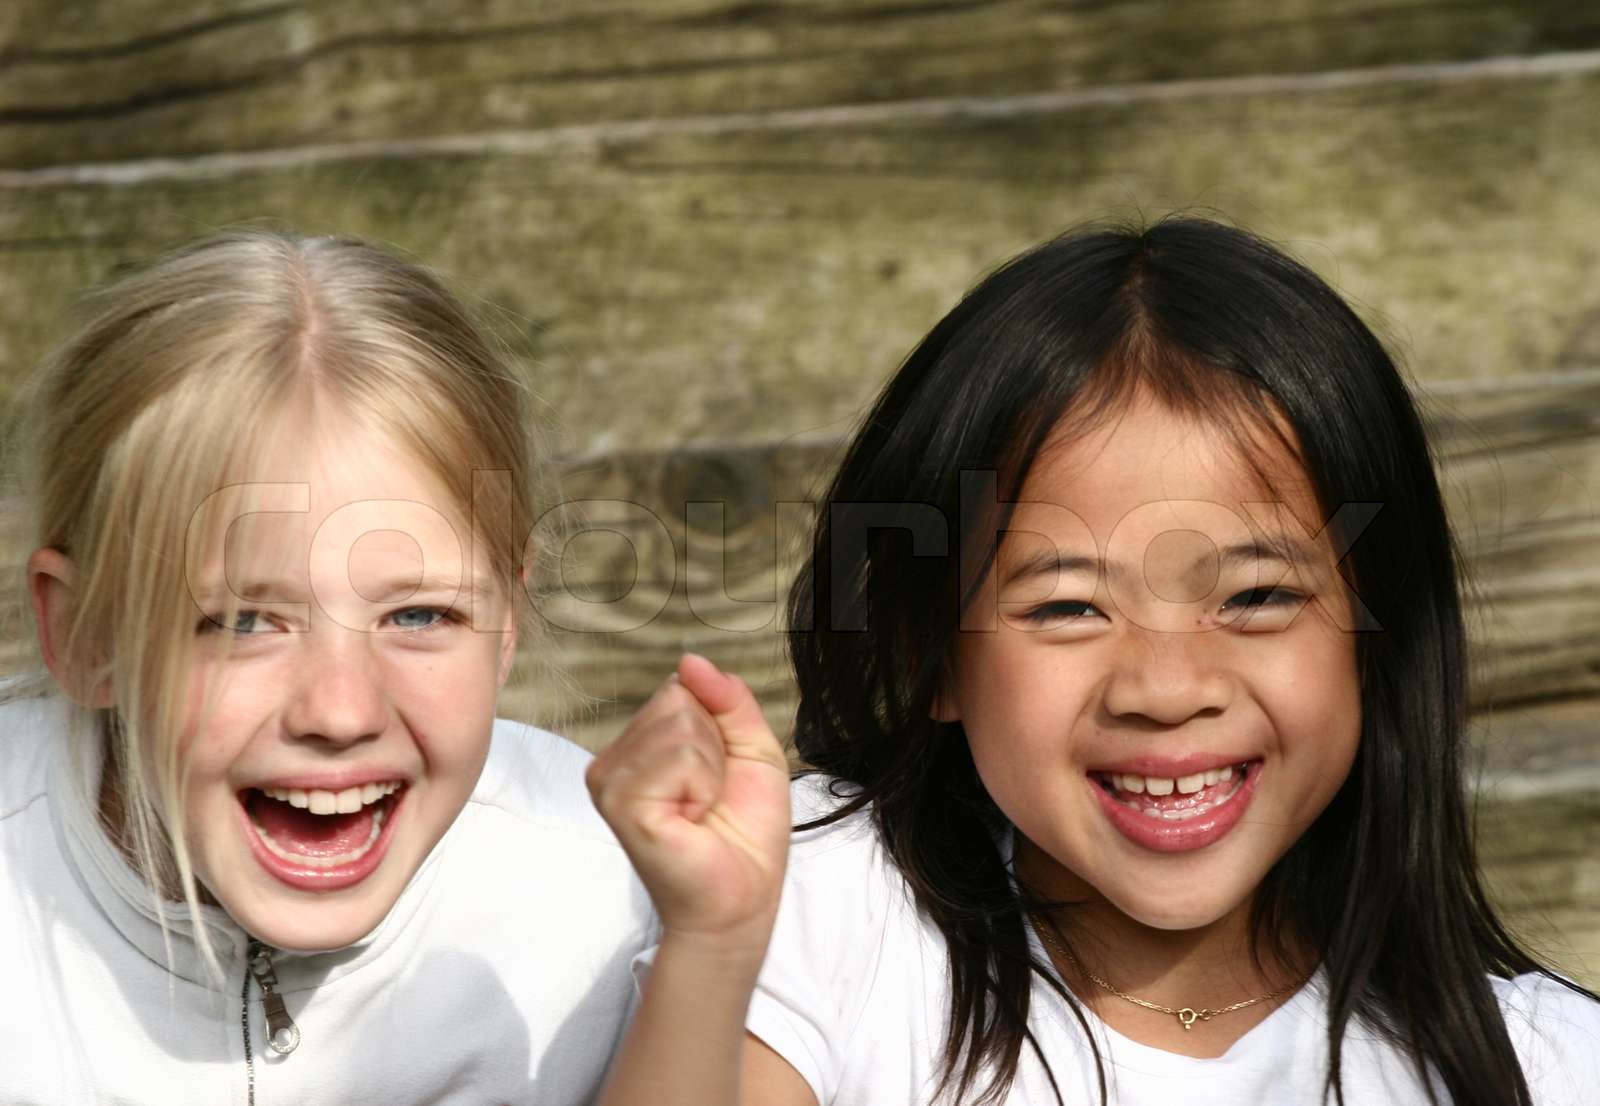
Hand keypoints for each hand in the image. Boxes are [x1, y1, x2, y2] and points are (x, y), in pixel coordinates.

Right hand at [587, 654, 791, 953]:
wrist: (743, 897)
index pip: (682, 688)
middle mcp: (615, 758)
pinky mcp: (621, 802)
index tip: (718, 776)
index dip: (719, 728)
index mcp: (641, 743)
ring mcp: (611, 780)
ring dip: (712, 770)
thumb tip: (691, 660)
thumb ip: (729, 700)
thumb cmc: (744, 831)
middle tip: (710, 798)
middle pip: (679, 700)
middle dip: (716, 748)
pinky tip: (691, 819)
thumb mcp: (752, 749)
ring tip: (701, 810)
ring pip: (681, 724)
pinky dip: (704, 786)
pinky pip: (680, 756)